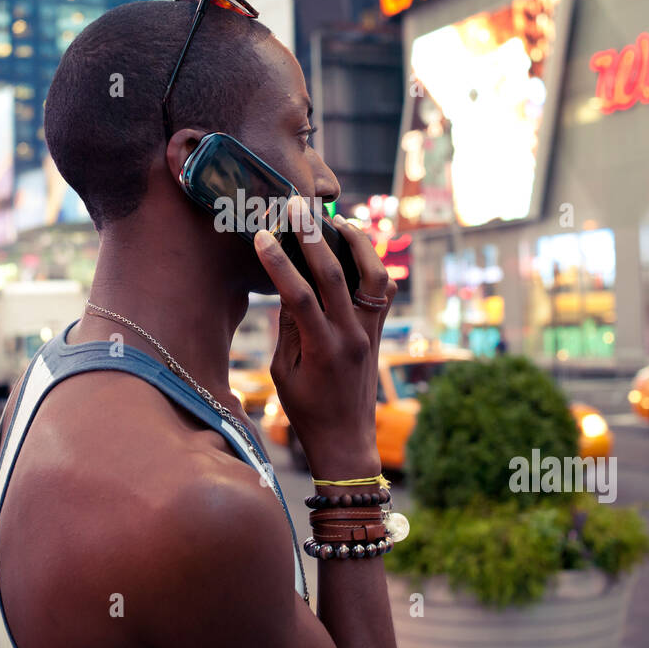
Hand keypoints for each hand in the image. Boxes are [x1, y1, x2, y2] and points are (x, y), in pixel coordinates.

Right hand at [252, 197, 395, 478]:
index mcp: (322, 349)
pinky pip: (383, 291)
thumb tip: (287, 286)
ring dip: (357, 244)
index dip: (279, 263)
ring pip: (373, 276)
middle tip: (298, 207)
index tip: (264, 235)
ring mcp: (370, 332)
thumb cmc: (306, 410)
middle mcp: (352, 336)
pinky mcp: (378, 333)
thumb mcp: (283, 372)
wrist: (346, 441)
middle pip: (335, 276)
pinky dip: (373, 266)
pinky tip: (357, 250)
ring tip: (337, 221)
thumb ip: (287, 327)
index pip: (299, 296)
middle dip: (314, 237)